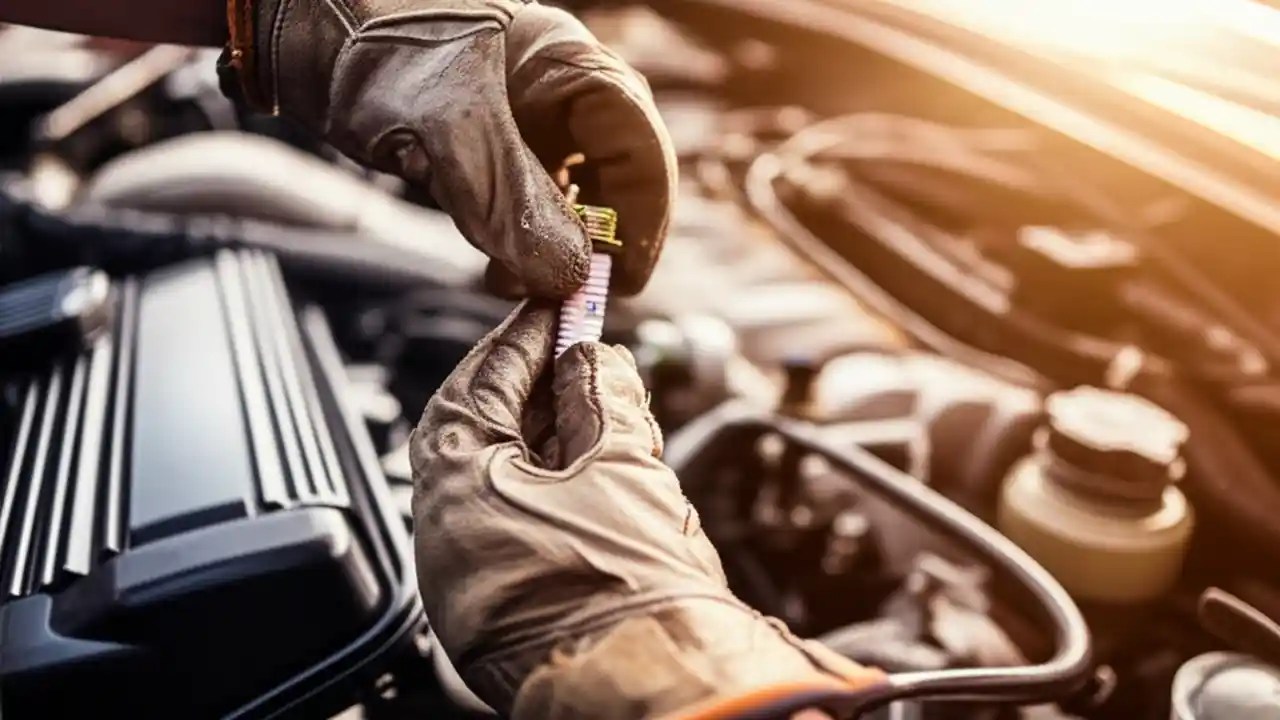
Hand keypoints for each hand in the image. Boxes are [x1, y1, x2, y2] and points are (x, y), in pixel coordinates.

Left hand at [224, 0, 675, 297]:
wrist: (294, 34)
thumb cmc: (370, 49)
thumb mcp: (446, 130)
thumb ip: (512, 203)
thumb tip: (570, 275)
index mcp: (569, 64)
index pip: (639, 147)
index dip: (641, 218)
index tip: (621, 279)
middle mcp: (559, 88)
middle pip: (616, 173)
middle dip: (598, 239)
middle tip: (573, 293)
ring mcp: (526, 114)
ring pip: (573, 192)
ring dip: (559, 247)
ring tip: (526, 284)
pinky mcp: (491, 140)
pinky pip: (529, 197)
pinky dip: (522, 238)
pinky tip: (498, 266)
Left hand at [409, 302, 881, 718]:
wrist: (668, 695)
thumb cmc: (639, 596)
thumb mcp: (625, 467)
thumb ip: (603, 396)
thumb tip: (593, 358)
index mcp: (456, 491)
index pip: (477, 384)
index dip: (523, 339)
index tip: (555, 308)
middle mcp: (443, 538)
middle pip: (478, 432)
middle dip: (533, 386)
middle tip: (577, 350)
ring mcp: (466, 580)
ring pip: (495, 480)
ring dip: (543, 435)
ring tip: (596, 404)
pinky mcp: (499, 611)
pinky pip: (509, 525)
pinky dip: (544, 487)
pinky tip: (588, 467)